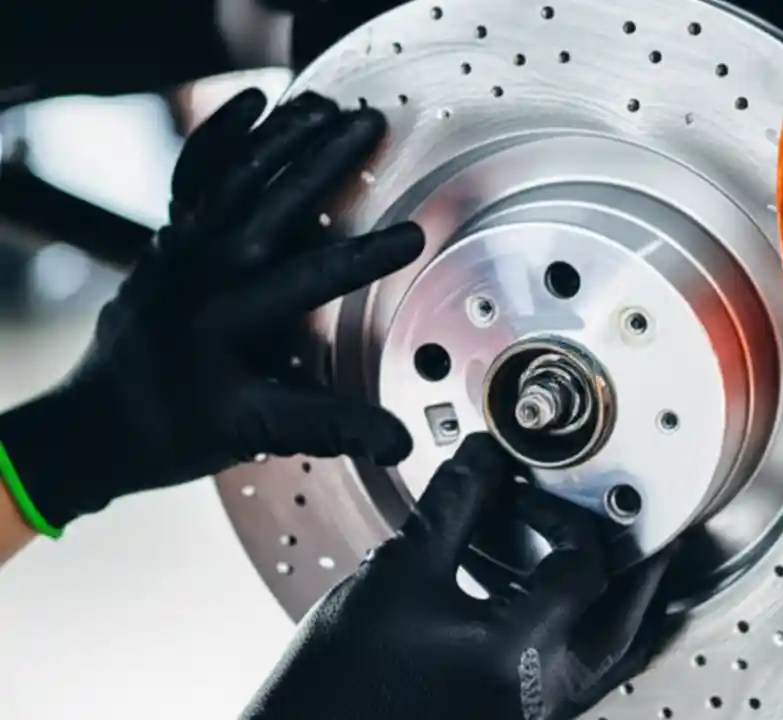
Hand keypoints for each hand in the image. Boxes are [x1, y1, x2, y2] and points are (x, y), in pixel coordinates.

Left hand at [0, 88, 422, 533]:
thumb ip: (329, 426)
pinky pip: (193, 172)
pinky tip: (254, 103)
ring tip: (331, 107)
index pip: (311, 275)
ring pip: (236, 173)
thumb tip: (395, 439)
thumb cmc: (177, 426)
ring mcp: (184, 246)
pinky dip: (221, 133)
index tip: (411, 235)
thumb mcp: (257, 431)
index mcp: (232, 317)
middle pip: (273, 200)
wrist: (102, 419)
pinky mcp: (173, 236)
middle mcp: (205, 270)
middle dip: (325, 159)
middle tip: (371, 125)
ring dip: (285, 136)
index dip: (365, 253)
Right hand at [243, 434, 675, 719]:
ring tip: (617, 563)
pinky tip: (556, 609)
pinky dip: (581, 634)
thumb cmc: (338, 687)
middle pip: (628, 625)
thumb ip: (454, 507)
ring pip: (608, 658)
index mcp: (519, 653)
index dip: (563, 513)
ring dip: (618, 605)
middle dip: (643, 570)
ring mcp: (532, 718)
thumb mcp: (397, 576)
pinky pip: (574, 677)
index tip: (532, 492)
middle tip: (650, 532)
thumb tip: (487, 459)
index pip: (581, 566)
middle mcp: (542, 695)